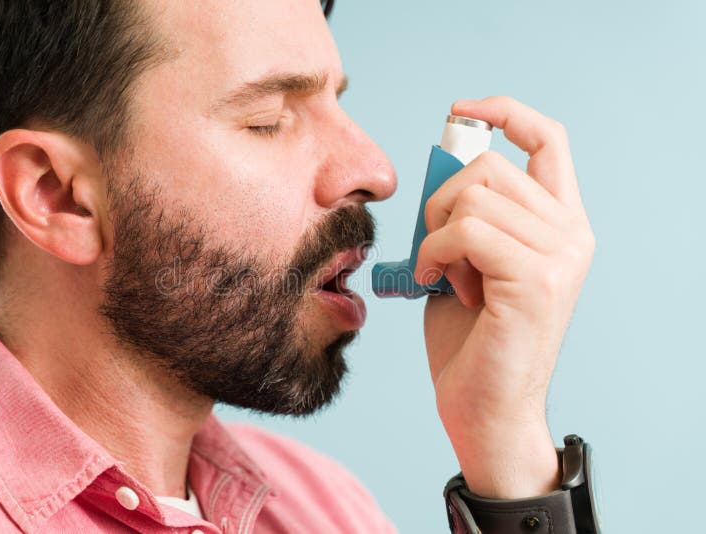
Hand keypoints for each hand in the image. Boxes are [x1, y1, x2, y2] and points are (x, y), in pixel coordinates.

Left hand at [414, 97, 594, 498]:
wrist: (483, 409)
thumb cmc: (470, 338)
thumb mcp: (466, 259)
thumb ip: (467, 213)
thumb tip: (443, 161)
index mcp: (560, 224)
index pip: (549, 140)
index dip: (505, 112)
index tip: (461, 111)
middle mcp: (572, 233)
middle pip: (490, 165)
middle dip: (440, 198)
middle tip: (432, 247)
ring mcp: (560, 255)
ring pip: (475, 195)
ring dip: (436, 231)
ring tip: (439, 273)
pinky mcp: (536, 280)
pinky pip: (465, 231)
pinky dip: (433, 252)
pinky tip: (431, 283)